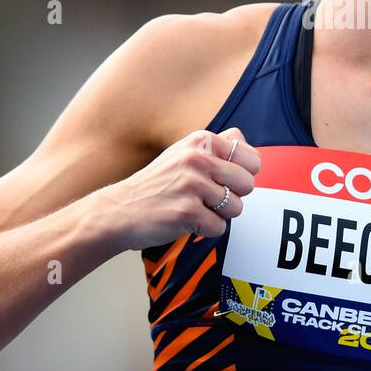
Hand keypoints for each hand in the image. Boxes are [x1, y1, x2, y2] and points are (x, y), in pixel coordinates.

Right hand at [100, 127, 259, 249]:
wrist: (118, 210)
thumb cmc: (156, 184)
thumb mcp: (184, 153)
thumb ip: (217, 147)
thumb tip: (248, 146)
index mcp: (201, 141)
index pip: (251, 158)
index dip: (242, 174)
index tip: (223, 180)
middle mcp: (198, 159)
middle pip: (247, 184)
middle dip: (232, 196)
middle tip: (206, 197)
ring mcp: (192, 185)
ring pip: (236, 207)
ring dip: (218, 214)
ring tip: (194, 208)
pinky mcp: (187, 212)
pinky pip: (220, 227)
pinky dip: (206, 229)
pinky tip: (186, 221)